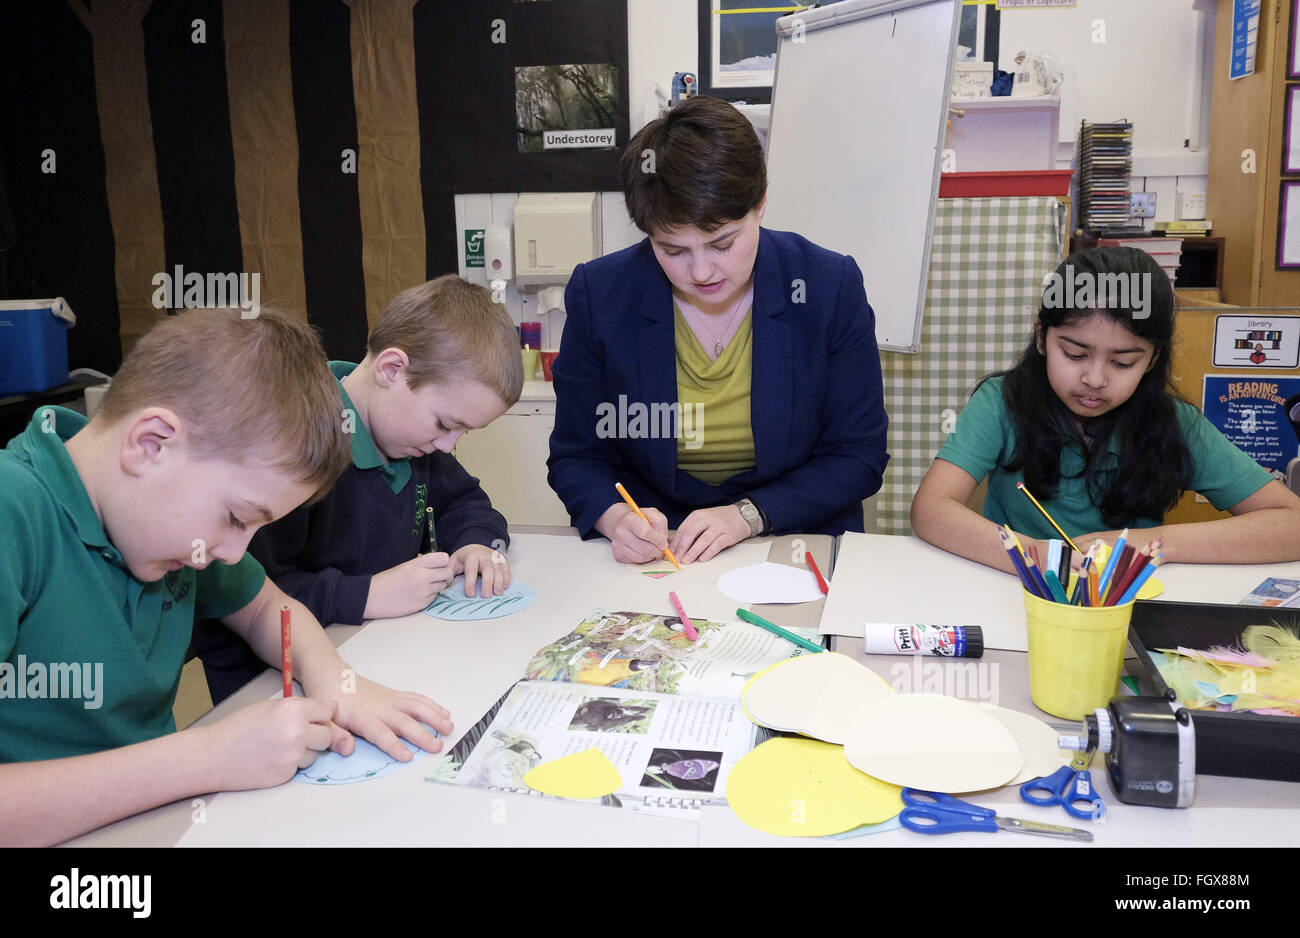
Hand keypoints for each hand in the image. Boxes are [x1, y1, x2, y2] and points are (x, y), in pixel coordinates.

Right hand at [200, 696, 345, 790]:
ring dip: (304, 751)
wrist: (214, 756)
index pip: (328, 710)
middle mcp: (298, 732)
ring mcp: (293, 755)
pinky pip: (300, 767)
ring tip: (278, 747)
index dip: (323, 715)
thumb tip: (327, 711)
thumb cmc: (238, 728)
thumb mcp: (270, 707)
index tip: (318, 718)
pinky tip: (272, 759)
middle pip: (328, 735)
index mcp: (294, 709)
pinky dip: (291, 764)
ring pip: (315, 753)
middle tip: (298, 735)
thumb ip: (298, 709)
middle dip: (317, 735)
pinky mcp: (287, 773)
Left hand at [308, 672, 452, 762]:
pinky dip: (431, 705)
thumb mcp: (324, 720)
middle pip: (405, 722)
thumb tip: (348, 749)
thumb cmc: (329, 702)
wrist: (332, 676)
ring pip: (416, 707)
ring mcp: (390, 699)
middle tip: (438, 746)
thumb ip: (334, 736)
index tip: (408, 756)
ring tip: (449, 727)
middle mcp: (381, 708)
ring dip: (434, 717)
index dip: (394, 745)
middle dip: (423, 734)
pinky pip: (416, 699)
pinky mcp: (394, 695)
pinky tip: (443, 713)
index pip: (381, 733)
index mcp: (362, 717)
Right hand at [364, 552, 455, 618]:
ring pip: (443, 586)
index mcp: (417, 564)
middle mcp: (422, 576)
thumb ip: (422, 564)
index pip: (444, 558)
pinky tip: (420, 595)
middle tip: (438, 577)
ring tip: (426, 586)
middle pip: (448, 573)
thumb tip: (438, 563)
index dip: (444, 562)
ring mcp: (423, 591)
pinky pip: (435, 597)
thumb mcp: (405, 566)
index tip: (439, 565)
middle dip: (445, 575)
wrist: (372, 598)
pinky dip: (431, 596)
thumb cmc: (387, 581)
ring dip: (439, 586)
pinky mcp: (422, 604)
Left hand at [451, 544, 510, 595]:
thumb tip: (444, 582)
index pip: (471, 569)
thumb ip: (449, 571)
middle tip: (486, 595)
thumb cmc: (464, 557)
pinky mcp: (502, 561)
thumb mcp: (453, 561)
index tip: (471, 594)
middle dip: (488, 582)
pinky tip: (505, 586)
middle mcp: (484, 556)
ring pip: (498, 569)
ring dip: (499, 582)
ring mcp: (494, 558)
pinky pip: (506, 568)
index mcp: (471, 556)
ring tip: (498, 593)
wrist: (476, 545)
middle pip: (488, 569)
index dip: (470, 582)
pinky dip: (507, 577)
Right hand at [599, 503, 670, 564]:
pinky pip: (636, 562)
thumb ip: (660, 523)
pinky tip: (643, 551)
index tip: (663, 543)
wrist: (623, 524)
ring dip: (651, 555)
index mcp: (629, 519)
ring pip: (642, 558)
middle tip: (660, 548)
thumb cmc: (640, 520)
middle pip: (645, 549)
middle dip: (657, 550)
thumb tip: (663, 541)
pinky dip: (644, 559)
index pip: (645, 532)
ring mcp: (617, 545)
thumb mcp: (652, 514)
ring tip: (651, 547)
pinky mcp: (618, 555)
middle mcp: (620, 532)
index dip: (657, 540)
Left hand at [670, 506, 750, 562]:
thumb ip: (687, 530)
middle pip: (691, 533)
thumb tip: (670, 542)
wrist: (741, 516)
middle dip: (682, 547)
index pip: (683, 529)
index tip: (670, 553)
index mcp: (698, 516)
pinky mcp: (728, 535)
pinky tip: (702, 559)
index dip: (675, 542)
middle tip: (676, 558)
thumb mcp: (701, 520)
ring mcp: (719, 526)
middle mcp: (707, 519)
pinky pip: (717, 544)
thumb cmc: (718, 520)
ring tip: (686, 561)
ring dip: (693, 551)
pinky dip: (709, 552)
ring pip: (703, 539)